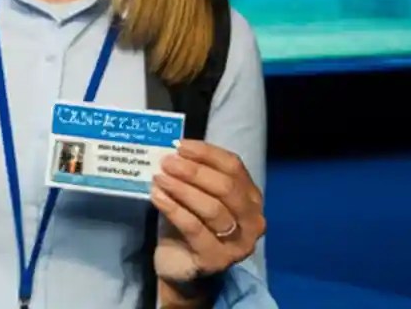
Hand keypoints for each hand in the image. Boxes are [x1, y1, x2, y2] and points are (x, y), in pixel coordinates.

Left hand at [150, 140, 265, 281]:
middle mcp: (253, 221)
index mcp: (251, 198)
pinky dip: (174, 209)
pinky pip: (195, 229)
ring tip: (159, 178)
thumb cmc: (190, 223)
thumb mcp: (196, 194)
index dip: (207, 153)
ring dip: (183, 189)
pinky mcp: (217, 260)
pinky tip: (157, 197)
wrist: (180, 264)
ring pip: (212, 209)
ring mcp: (238, 244)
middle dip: (195, 172)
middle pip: (226, 188)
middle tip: (167, 162)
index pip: (234, 167)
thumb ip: (194, 174)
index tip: (180, 145)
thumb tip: (175, 150)